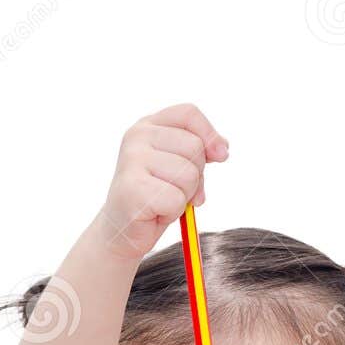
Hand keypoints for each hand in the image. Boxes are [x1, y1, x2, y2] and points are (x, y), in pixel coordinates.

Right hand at [96, 102, 229, 264]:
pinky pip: (176, 199)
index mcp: (148, 126)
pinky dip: (173, 212)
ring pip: (189, 174)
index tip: (220, 156)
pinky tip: (156, 212)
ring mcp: (132, 160)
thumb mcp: (177, 167)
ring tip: (164, 201)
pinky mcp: (133, 189)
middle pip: (195, 147)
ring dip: (184, 195)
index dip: (209, 133)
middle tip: (176, 190)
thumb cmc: (154, 197)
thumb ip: (198, 152)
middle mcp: (137, 137)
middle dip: (196, 175)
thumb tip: (222, 149)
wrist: (121, 231)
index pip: (188, 114)